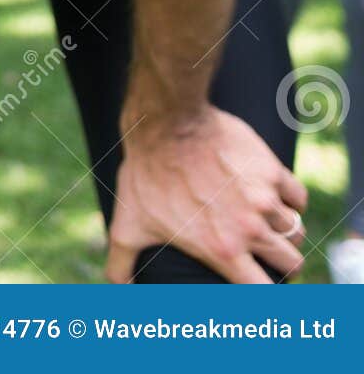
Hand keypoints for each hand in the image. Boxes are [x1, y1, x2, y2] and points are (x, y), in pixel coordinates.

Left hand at [107, 105, 307, 282]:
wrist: (165, 124)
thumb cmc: (146, 175)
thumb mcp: (128, 223)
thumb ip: (121, 262)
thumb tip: (119, 288)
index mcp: (222, 250)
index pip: (262, 292)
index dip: (264, 294)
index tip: (257, 285)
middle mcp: (250, 228)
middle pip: (291, 264)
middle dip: (280, 262)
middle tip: (264, 254)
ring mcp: (265, 198)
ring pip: (296, 230)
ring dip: (284, 230)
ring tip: (264, 223)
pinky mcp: (271, 169)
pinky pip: (298, 196)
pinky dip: (290, 199)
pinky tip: (273, 196)